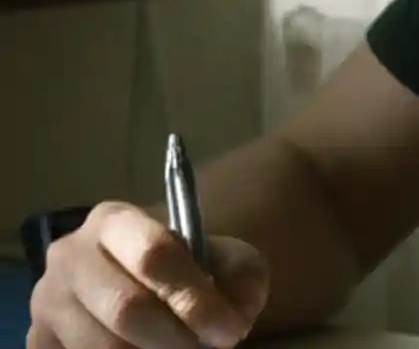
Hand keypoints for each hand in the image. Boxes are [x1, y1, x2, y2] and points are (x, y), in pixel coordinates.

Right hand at [27, 201, 268, 348]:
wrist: (144, 285)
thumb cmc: (189, 270)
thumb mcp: (227, 260)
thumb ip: (242, 277)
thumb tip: (237, 314)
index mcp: (115, 220)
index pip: (154, 255)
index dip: (196, 300)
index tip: (230, 330)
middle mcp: (70, 255)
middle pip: (126, 309)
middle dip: (177, 339)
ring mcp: (47, 301)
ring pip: (104, 348)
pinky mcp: (39, 340)